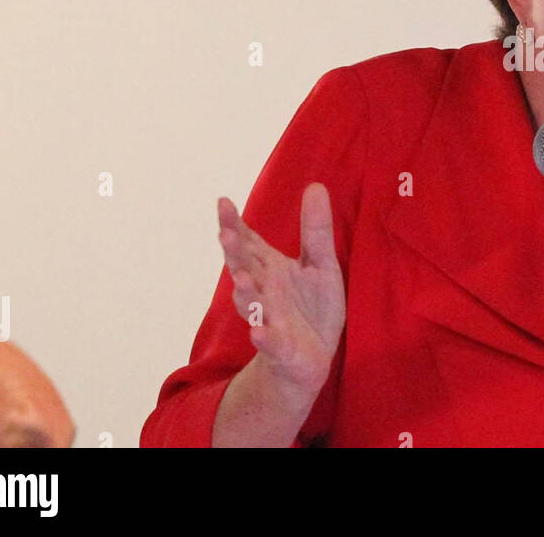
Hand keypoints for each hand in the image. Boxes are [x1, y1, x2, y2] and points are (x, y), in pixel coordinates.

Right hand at [217, 182, 345, 393]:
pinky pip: (270, 342)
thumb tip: (315, 185)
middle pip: (244, 269)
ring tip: (241, 280)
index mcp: (270, 268)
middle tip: (225, 233)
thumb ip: (315, 230)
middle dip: (234, 254)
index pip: (249, 243)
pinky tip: (258, 333)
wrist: (310, 358)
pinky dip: (264, 337)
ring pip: (252, 304)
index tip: (223, 202)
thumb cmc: (310, 307)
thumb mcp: (321, 264)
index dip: (235, 224)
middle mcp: (264, 291)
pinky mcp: (280, 346)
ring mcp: (269, 318)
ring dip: (245, 294)